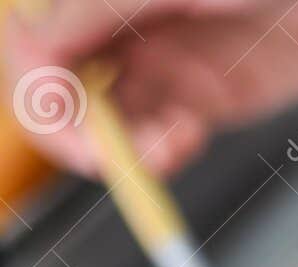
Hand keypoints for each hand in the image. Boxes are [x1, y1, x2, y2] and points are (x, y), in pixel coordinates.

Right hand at [4, 0, 297, 176]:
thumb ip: (97, 11)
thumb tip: (34, 58)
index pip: (34, 48)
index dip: (39, 92)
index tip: (66, 124)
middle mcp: (119, 26)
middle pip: (64, 92)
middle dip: (81, 131)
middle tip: (114, 160)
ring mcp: (161, 62)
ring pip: (111, 121)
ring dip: (125, 146)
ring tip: (169, 146)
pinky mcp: (204, 97)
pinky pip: (161, 134)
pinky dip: (162, 148)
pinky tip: (185, 140)